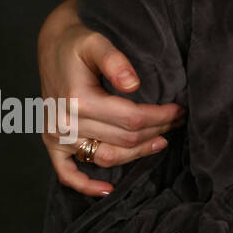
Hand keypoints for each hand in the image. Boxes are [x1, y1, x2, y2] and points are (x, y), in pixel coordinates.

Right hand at [38, 0, 184, 195]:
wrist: (53, 45)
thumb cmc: (78, 43)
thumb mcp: (97, 42)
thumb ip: (116, 61)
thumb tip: (134, 85)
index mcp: (79, 100)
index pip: (132, 120)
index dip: (161, 118)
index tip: (180, 110)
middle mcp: (66, 123)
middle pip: (124, 139)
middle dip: (157, 132)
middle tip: (178, 122)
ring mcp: (56, 136)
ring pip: (106, 157)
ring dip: (136, 154)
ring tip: (161, 142)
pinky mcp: (51, 142)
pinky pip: (67, 173)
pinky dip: (86, 185)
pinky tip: (108, 189)